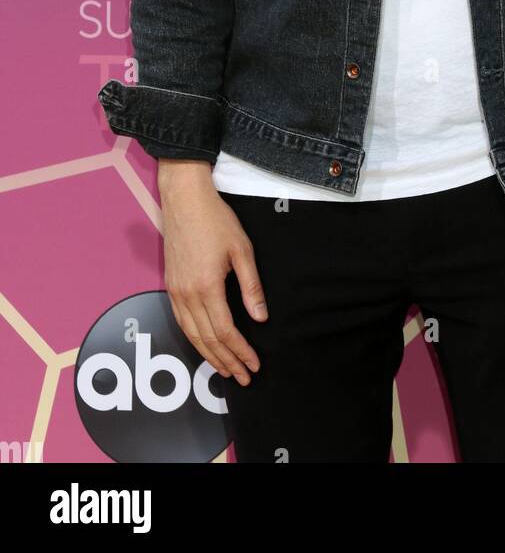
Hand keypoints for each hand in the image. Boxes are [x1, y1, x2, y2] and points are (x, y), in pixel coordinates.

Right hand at [158, 165, 267, 385]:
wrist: (185, 200)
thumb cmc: (216, 220)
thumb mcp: (242, 250)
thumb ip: (251, 287)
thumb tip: (260, 318)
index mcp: (207, 287)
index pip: (226, 331)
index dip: (241, 352)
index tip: (254, 364)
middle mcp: (187, 294)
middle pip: (208, 340)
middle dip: (227, 362)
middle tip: (243, 377)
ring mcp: (176, 291)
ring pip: (192, 335)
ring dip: (209, 356)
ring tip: (225, 370)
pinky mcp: (170, 285)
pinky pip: (181, 322)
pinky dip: (194, 340)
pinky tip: (204, 346)